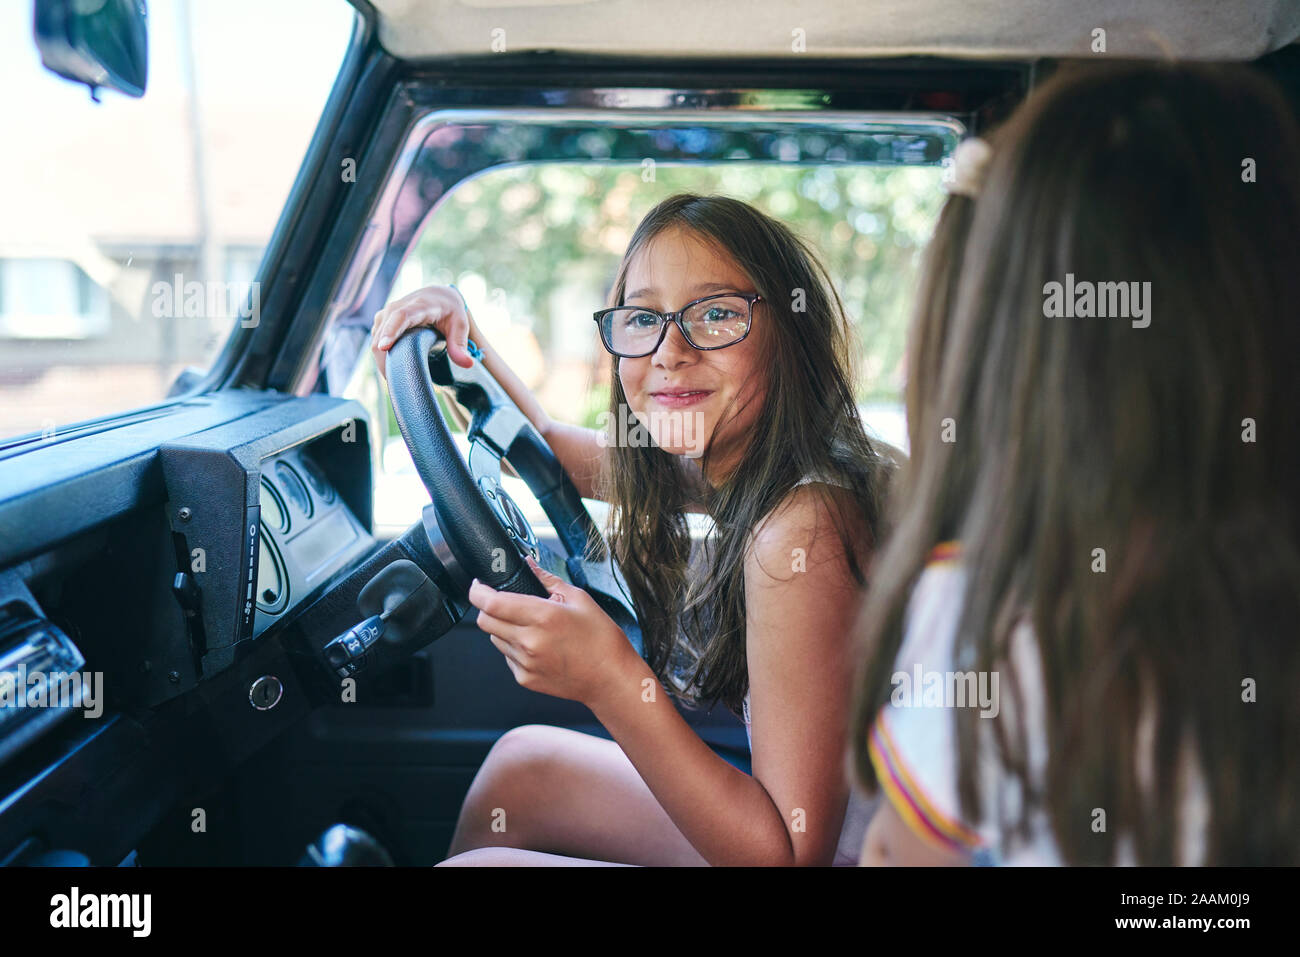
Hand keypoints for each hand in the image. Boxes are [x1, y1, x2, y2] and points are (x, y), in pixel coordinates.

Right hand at [371, 284, 478, 377]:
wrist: (437, 296)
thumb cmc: (450, 312)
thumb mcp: (460, 325)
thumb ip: (460, 344)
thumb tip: (467, 363)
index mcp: (420, 305)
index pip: (401, 316)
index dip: (391, 331)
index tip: (383, 347)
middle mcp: (398, 306)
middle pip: (383, 330)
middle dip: (385, 356)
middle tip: (395, 381)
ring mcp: (387, 314)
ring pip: (375, 338)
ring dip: (382, 359)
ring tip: (395, 379)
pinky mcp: (381, 321)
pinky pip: (375, 341)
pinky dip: (381, 357)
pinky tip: (392, 370)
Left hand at [469, 556, 638, 706]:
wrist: (610, 678)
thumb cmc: (601, 639)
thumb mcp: (579, 599)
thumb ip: (548, 580)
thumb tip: (529, 564)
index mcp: (543, 617)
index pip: (491, 603)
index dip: (477, 591)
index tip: (478, 585)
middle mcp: (529, 641)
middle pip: (484, 621)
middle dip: (488, 608)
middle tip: (504, 602)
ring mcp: (525, 662)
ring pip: (494, 639)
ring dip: (502, 628)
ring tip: (530, 627)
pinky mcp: (525, 678)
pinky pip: (507, 657)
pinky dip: (514, 647)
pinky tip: (538, 646)